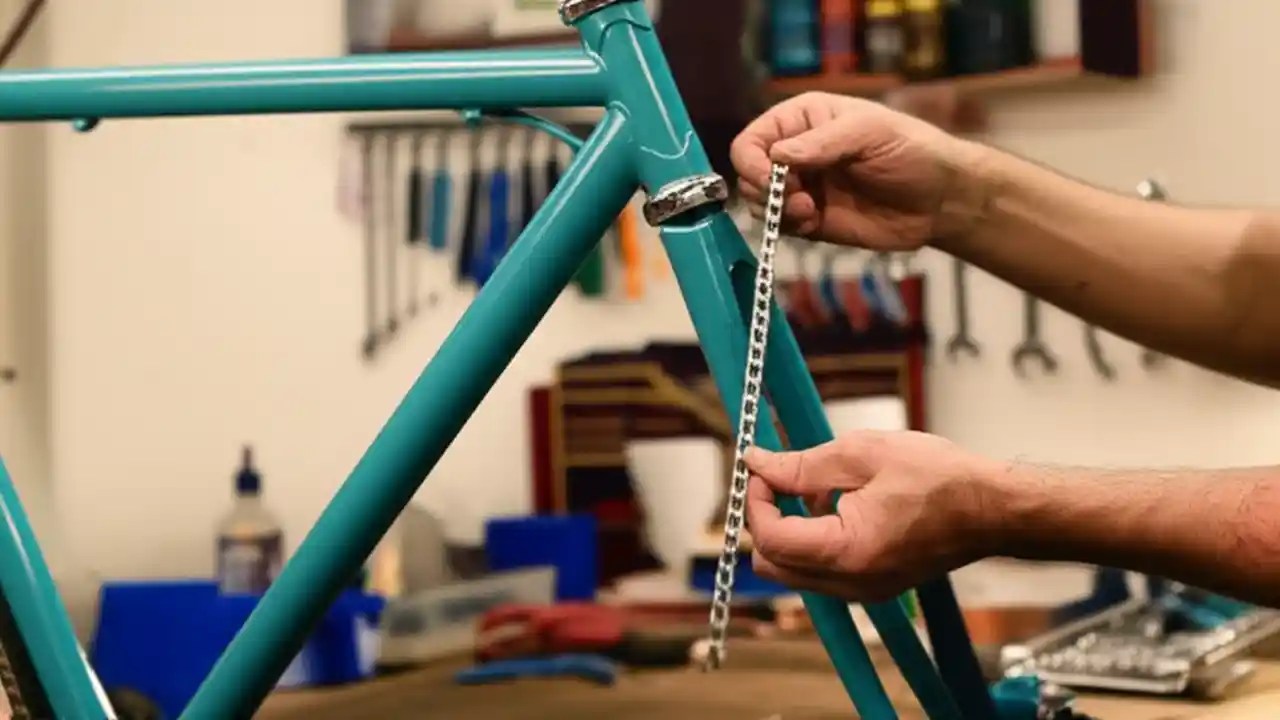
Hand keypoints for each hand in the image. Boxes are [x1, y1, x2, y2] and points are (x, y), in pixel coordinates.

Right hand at [730, 92, 985, 250]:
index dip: (752, 162)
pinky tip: (815, 223)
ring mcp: (801, 187)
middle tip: (801, 200)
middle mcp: (795, 152)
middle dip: (766, 190)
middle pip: (748, 174)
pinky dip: (788, 228)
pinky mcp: (810, 220)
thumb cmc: (911, 152)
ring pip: (758, 203)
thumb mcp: (869, 133)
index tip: (773, 181)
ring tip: (809, 213)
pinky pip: (779, 226)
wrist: (939, 200)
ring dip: (776, 212)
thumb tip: (777, 156)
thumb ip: (823, 142)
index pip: (752, 140)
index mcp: (803, 119)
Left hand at [743, 431, 1000, 602]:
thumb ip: (801, 465)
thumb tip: (757, 464)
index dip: (755, 501)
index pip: (770, 539)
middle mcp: (851, 583)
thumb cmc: (940, 479)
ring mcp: (862, 591)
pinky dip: (812, 541)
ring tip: (814, 489)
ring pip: (793, 572)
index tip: (761, 470)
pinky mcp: (872, 586)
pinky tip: (835, 505)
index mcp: (847, 551)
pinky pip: (820, 572)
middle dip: (764, 520)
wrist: (992, 508)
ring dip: (788, 531)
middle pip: (772, 566)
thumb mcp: (861, 454)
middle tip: (777, 480)